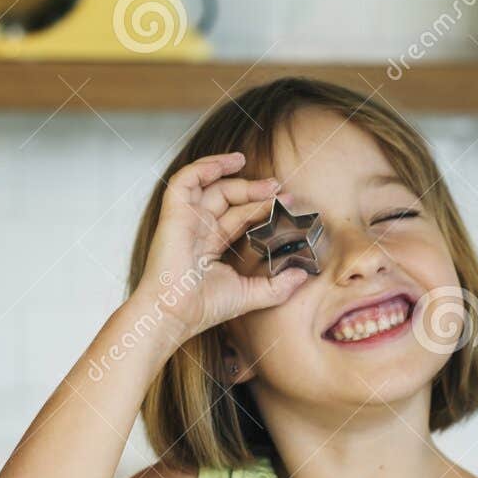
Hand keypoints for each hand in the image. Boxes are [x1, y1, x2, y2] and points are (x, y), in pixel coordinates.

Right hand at [134, 152, 309, 340]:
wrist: (175, 313)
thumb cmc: (202, 308)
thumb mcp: (250, 295)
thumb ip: (277, 286)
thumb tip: (303, 275)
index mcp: (211, 244)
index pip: (239, 216)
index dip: (262, 206)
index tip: (286, 203)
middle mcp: (198, 228)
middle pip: (228, 197)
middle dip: (253, 189)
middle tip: (278, 188)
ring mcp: (186, 219)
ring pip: (209, 184)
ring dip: (230, 171)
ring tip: (253, 167)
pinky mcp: (174, 212)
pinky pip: (186, 179)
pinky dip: (206, 166)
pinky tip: (229, 163)